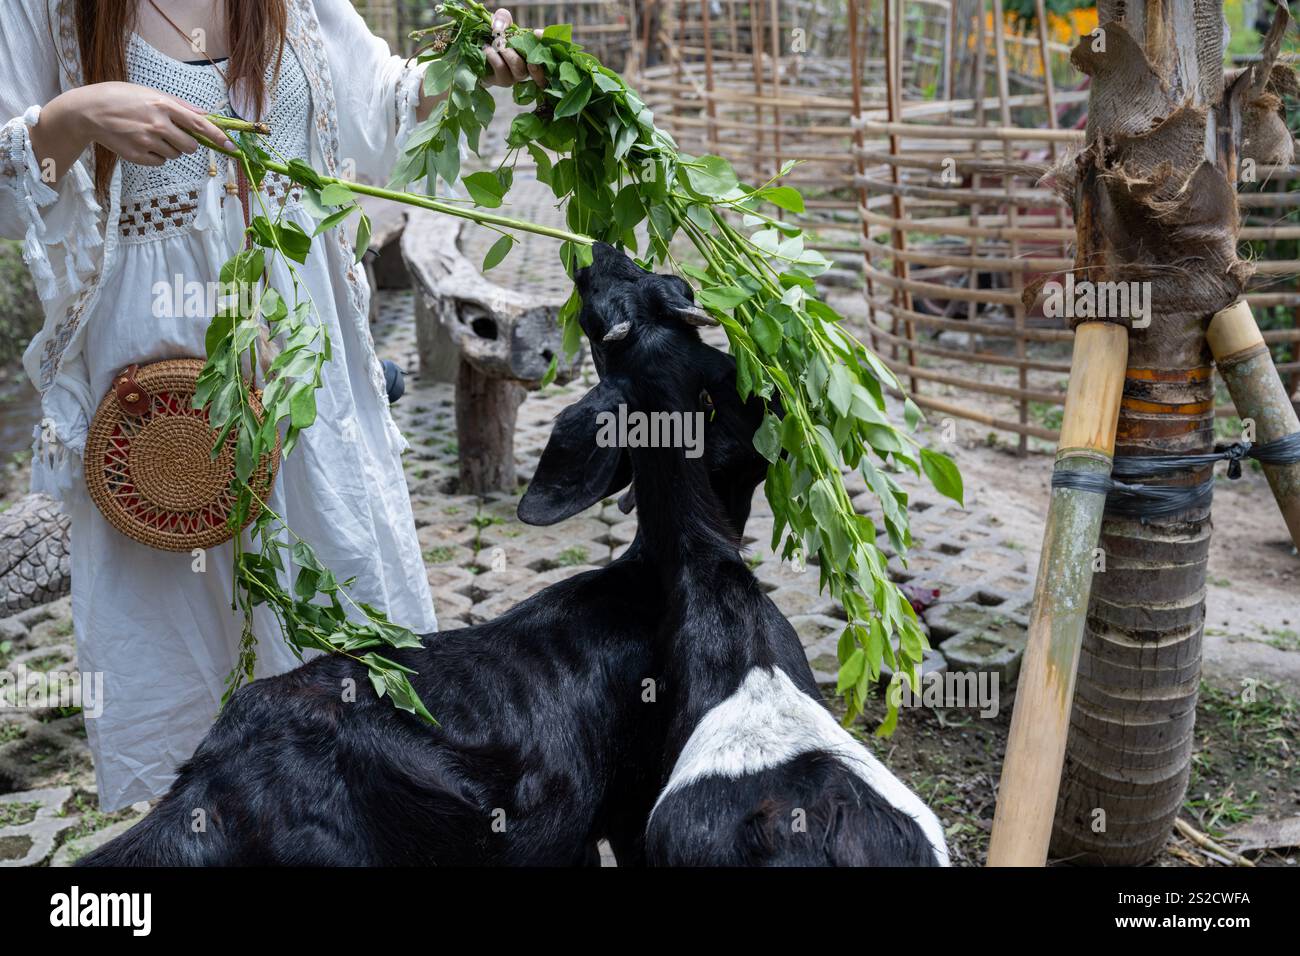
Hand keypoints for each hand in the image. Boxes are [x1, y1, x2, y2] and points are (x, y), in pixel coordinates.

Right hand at [42, 82, 234, 168]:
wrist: (88, 111)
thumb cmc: (121, 98)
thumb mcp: (149, 92)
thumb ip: (179, 106)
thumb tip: (205, 116)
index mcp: (162, 105)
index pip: (199, 125)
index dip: (218, 137)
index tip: (231, 146)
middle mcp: (157, 124)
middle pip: (190, 146)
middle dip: (187, 143)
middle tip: (172, 134)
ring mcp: (147, 141)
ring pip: (176, 155)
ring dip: (169, 148)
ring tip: (149, 134)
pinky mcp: (137, 156)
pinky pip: (160, 162)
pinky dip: (156, 156)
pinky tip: (141, 143)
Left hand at [481, 8, 546, 88]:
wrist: (479, 54)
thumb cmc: (495, 39)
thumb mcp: (501, 23)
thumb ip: (503, 18)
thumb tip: (499, 27)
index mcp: (534, 51)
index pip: (547, 49)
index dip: (544, 42)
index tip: (537, 32)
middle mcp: (530, 66)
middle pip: (536, 63)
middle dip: (520, 48)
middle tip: (504, 37)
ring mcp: (518, 76)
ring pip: (519, 68)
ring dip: (506, 52)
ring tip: (495, 42)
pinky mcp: (504, 81)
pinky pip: (502, 68)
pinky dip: (493, 56)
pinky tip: (486, 48)